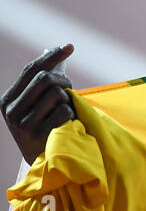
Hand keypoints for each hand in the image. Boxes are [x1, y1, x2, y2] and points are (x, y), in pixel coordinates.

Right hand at [2, 43, 77, 164]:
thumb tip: (51, 51)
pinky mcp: (40, 135)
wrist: (45, 164)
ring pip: (57, 95)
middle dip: (64, 81)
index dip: (52, 56)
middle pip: (44, 79)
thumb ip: (44, 78)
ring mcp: (24, 124)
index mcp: (8, 99)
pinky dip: (72, 115)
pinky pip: (65, 112)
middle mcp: (11, 111)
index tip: (70, 46)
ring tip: (65, 113)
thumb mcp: (37, 104)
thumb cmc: (44, 128)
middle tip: (70, 90)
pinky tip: (67, 125)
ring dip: (68, 102)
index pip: (30, 70)